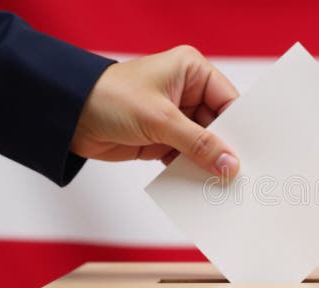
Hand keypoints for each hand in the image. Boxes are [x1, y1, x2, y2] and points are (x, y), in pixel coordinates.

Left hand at [72, 45, 239, 178]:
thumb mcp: (160, 119)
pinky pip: (186, 156)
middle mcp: (186, 90)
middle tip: (241, 174)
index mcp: (192, 71)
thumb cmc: (108, 98)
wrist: (66, 116)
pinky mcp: (162, 137)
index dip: (240, 128)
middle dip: (226, 149)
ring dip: (209, 163)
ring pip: (204, 144)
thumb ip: (198, 144)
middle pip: (219, 125)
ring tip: (223, 184)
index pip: (229, 101)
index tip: (253, 153)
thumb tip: (229, 163)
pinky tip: (201, 185)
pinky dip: (192, 170)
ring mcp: (174, 115)